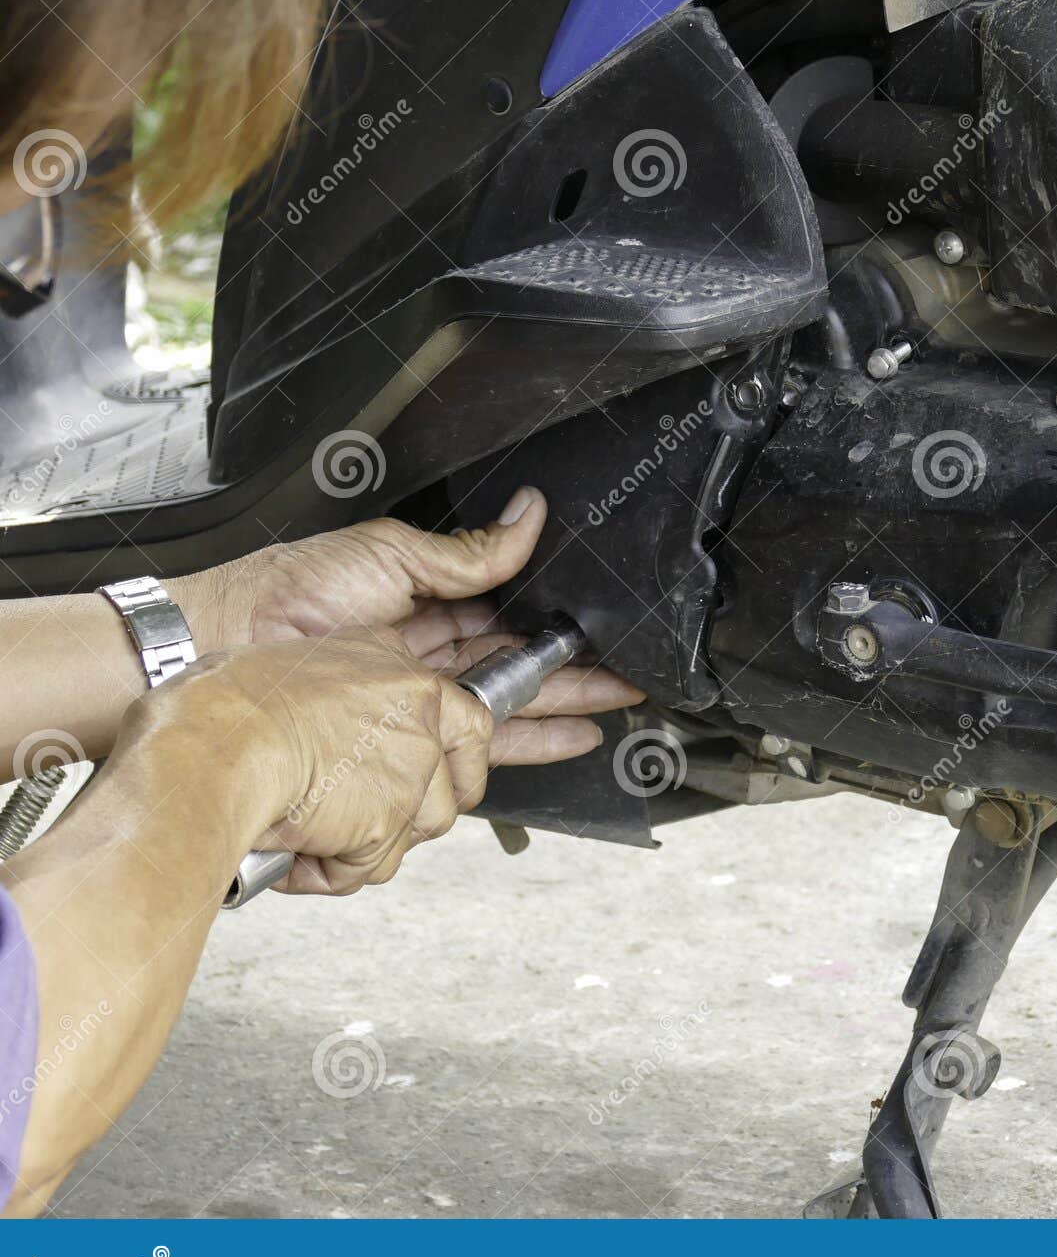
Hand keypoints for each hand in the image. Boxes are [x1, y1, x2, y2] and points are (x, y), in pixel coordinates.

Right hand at [125, 629, 494, 895]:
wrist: (208, 747)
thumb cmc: (221, 710)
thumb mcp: (295, 674)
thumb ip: (340, 705)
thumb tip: (334, 737)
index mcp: (393, 664)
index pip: (463, 719)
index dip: (449, 761)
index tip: (437, 780)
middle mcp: (417, 709)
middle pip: (451, 782)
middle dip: (418, 814)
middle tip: (367, 822)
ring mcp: (410, 765)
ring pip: (418, 829)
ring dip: (367, 845)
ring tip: (310, 832)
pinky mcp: (389, 819)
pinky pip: (370, 866)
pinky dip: (329, 872)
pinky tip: (293, 850)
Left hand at [169, 486, 642, 763]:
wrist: (227, 648)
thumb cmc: (287, 592)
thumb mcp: (389, 553)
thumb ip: (467, 552)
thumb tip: (529, 515)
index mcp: (426, 595)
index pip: (509, 609)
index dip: (557, 618)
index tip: (601, 623)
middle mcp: (429, 648)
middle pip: (521, 659)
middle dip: (578, 667)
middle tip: (629, 672)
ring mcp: (421, 694)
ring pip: (510, 700)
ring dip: (565, 702)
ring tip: (615, 703)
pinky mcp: (410, 734)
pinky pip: (482, 740)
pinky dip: (529, 741)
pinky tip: (569, 738)